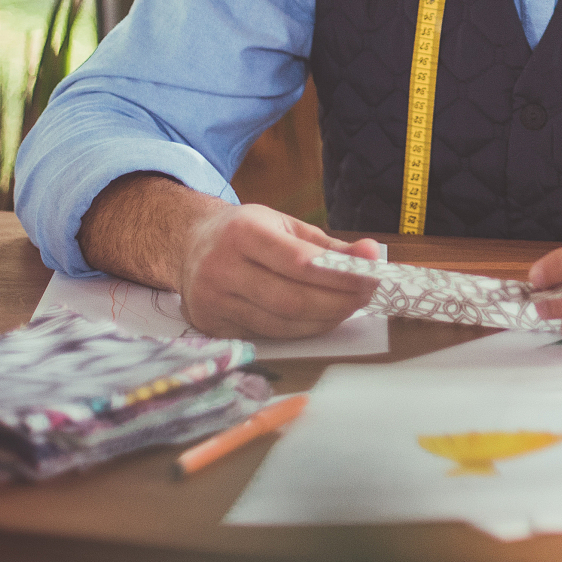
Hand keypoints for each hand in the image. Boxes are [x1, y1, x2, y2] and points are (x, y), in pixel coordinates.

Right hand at [175, 202, 380, 340]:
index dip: (341, 275)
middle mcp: (222, 268)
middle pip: (292, 300)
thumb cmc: (245, 232)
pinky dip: (301, 330)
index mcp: (242, 232)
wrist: (188, 244)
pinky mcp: (212, 326)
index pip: (300, 262)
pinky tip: (319, 318)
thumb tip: (373, 255)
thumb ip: (328, 245)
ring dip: (324, 320)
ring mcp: (213, 301)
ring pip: (282, 324)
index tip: (373, 278)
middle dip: (338, 303)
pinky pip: (268, 335)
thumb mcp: (283, 225)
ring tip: (347, 307)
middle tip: (367, 297)